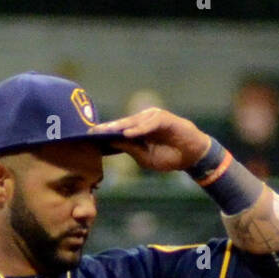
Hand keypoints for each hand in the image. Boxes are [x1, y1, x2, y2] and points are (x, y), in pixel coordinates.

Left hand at [93, 108, 212, 173]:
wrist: (190, 156)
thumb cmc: (168, 156)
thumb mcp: (145, 158)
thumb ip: (130, 149)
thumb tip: (112, 142)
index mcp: (137, 132)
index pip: (118, 132)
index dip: (105, 134)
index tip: (89, 139)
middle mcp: (143, 122)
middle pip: (122, 124)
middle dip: (107, 128)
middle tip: (92, 132)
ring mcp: (153, 119)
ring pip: (133, 122)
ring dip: (119, 127)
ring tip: (106, 132)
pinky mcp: (164, 118)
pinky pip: (149, 124)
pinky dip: (138, 129)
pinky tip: (128, 134)